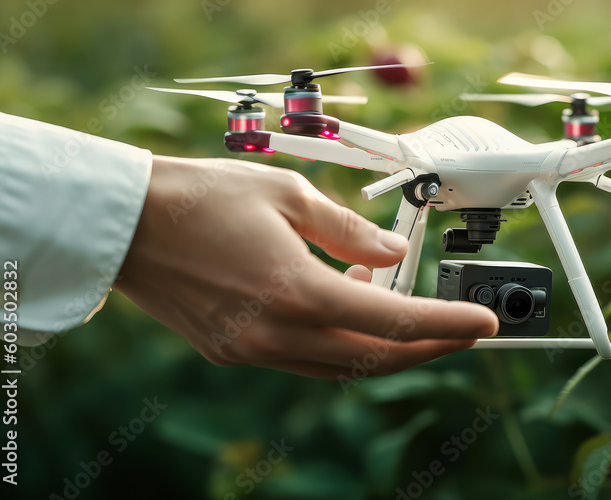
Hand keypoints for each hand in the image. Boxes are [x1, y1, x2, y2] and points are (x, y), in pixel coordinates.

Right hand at [114, 155, 497, 377]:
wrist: (125, 224)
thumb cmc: (201, 197)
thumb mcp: (289, 194)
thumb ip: (351, 230)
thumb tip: (394, 254)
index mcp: (296, 291)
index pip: (393, 320)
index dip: (448, 324)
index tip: (486, 324)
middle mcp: (277, 333)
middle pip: (376, 357)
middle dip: (430, 345)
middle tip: (466, 330)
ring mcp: (254, 349)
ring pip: (343, 365)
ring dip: (386, 346)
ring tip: (414, 314)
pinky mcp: (235, 351)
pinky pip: (307, 359)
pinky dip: (342, 343)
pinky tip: (352, 310)